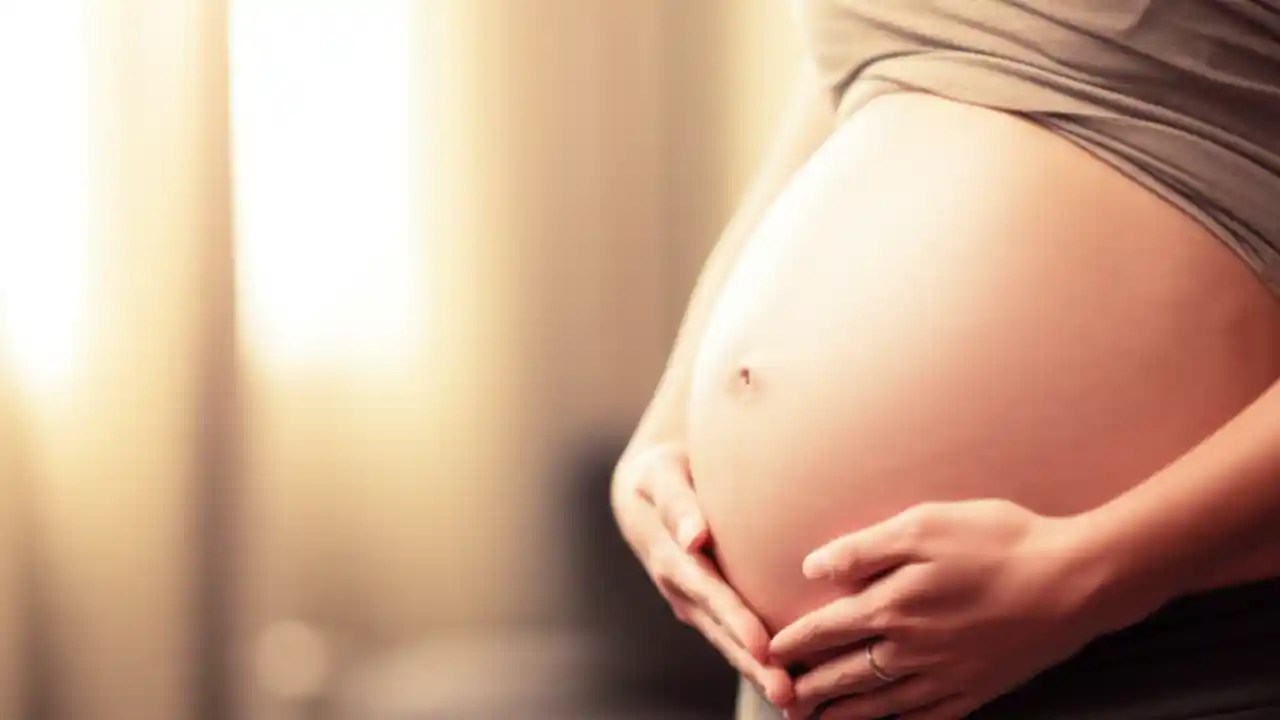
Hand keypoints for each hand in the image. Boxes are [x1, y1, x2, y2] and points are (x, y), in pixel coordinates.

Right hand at [613, 442, 793, 706]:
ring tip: (793, 702)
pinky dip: (758, 661)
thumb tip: (694, 538)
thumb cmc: (662, 473)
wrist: (646, 489)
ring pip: (728, 643)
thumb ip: (678, 505)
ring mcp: (694, 605)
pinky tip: (792, 683)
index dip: (735, 621)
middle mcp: (683, 591)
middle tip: (787, 693)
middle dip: (753, 664)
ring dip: (758, 673)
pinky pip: (734, 637)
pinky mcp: (708, 608)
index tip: (763, 646)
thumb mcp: (662, 477)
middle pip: (722, 632)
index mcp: (672, 560)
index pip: (709, 594)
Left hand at [770, 499, 1126, 719]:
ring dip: (843, 712)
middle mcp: (911, 649)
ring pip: (881, 703)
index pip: (826, 631)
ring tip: (818, 719)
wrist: (1074, 580)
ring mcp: (946, 675)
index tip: (766, 652)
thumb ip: (863, 550)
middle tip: (780, 698)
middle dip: (808, 687)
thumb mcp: (923, 525)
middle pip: (846, 674)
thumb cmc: (998, 541)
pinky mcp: (979, 688)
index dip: (792, 643)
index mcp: (892, 606)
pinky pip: (929, 717)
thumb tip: (812, 569)